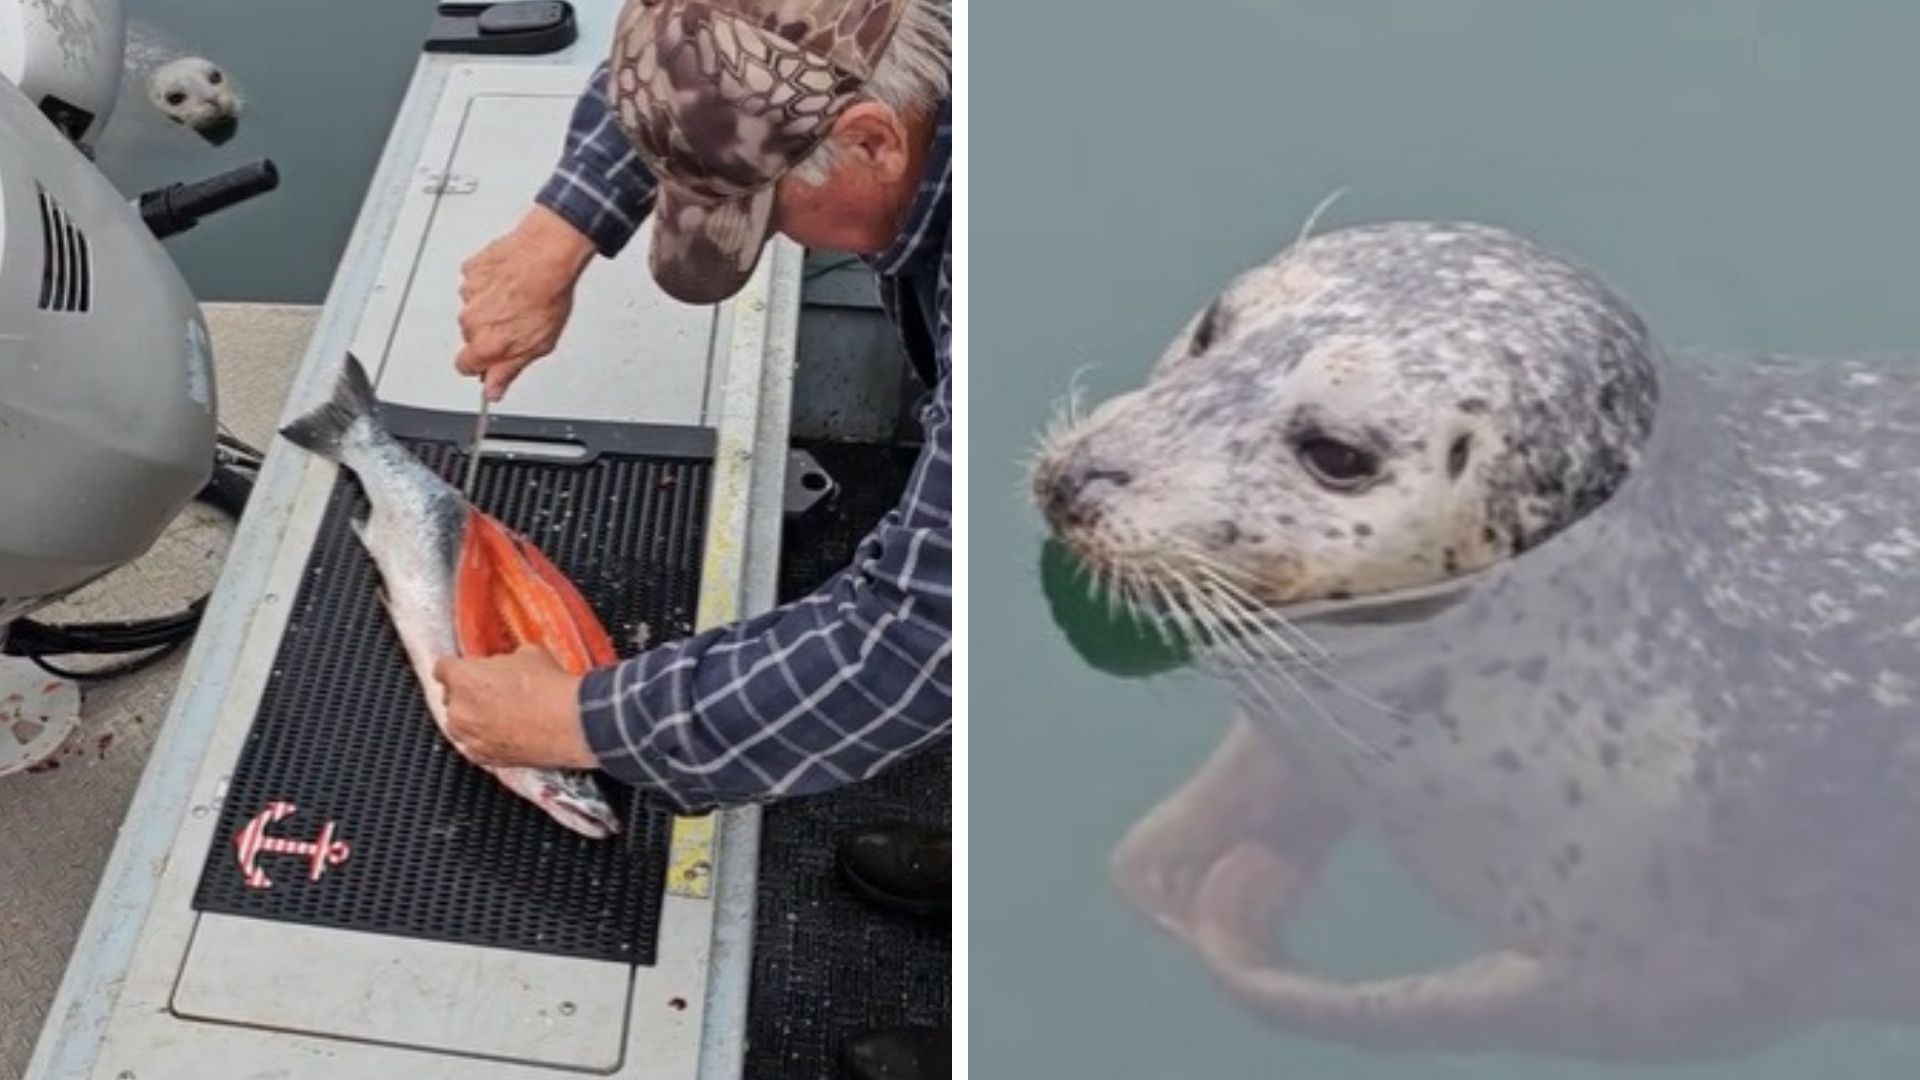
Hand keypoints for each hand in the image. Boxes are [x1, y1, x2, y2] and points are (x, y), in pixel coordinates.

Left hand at [432, 644, 595, 768]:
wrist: (571, 724)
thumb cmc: (550, 690)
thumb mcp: (528, 654)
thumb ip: (504, 660)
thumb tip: (506, 664)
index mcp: (463, 677)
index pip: (443, 668)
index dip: (457, 666)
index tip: (466, 667)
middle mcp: (458, 709)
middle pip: (449, 697)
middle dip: (467, 692)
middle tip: (493, 689)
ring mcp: (469, 737)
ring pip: (459, 724)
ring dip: (473, 717)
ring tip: (501, 713)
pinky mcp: (484, 758)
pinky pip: (474, 745)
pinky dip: (485, 739)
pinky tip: (507, 731)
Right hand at [454, 206, 595, 400]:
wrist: (547, 255)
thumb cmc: (547, 298)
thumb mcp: (536, 347)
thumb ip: (508, 371)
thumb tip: (493, 390)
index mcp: (485, 344)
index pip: (465, 366)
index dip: (482, 364)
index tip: (493, 359)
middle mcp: (471, 320)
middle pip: (471, 336)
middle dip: (489, 333)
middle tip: (516, 322)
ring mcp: (469, 293)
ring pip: (473, 308)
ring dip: (490, 306)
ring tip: (517, 298)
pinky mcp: (471, 270)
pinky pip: (475, 283)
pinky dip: (489, 283)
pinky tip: (510, 281)